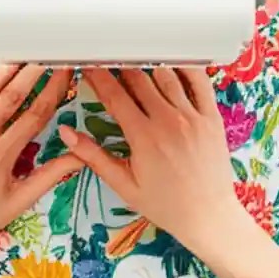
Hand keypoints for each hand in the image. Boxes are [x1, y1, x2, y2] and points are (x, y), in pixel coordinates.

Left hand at [0, 65, 83, 270]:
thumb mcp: (18, 202)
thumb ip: (49, 177)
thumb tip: (78, 159)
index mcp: (1, 157)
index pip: (35, 115)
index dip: (53, 90)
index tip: (62, 75)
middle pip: (10, 97)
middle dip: (31, 73)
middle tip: (44, 57)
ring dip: (1, 73)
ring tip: (16, 58)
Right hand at [58, 68, 248, 255]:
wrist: (208, 216)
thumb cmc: (166, 205)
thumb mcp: (123, 185)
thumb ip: (94, 156)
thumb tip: (66, 133)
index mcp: (143, 137)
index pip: (114, 95)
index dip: (97, 77)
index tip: (88, 67)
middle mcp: (168, 121)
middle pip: (138, 79)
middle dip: (120, 67)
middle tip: (109, 62)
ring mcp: (192, 117)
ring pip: (166, 75)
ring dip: (148, 66)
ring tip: (136, 61)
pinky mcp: (211, 118)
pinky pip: (199, 82)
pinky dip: (185, 68)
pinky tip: (174, 63)